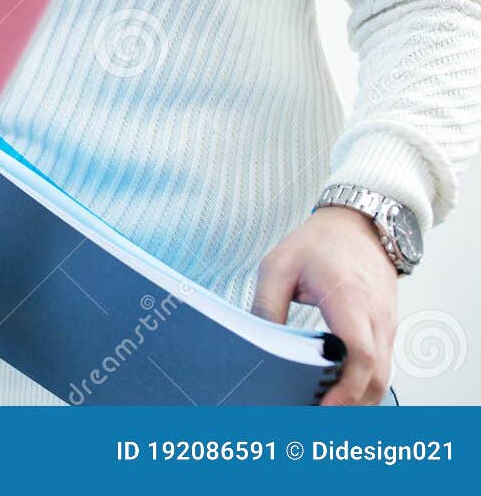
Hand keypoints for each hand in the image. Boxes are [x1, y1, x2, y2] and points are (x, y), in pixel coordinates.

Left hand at [251, 206, 398, 404]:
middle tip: (316, 420)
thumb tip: (257, 343)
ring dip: (358, 399)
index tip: (324, 406)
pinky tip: (338, 392)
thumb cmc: (319, 242)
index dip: (345, 386)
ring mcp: (387, 325)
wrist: (360, 224)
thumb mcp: (278, 265)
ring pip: (383, 376)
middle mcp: (376, 317)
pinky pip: (381, 365)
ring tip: (323, 410)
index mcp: (349, 299)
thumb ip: (266, 304)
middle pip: (376, 376)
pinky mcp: (387, 329)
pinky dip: (363, 384)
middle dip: (351, 404)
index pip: (359, 353)